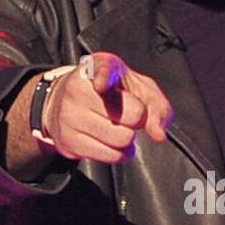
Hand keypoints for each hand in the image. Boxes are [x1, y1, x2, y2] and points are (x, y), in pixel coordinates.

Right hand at [44, 52, 174, 163]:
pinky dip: (120, 153)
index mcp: (97, 67)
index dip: (104, 78)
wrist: (65, 101)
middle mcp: (78, 90)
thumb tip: (159, 134)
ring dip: (128, 138)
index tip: (101, 85)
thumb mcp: (138, 87)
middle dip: (137, 119)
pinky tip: (111, 141)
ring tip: (117, 126)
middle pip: (132, 116)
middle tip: (125, 113)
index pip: (102, 72)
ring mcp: (70, 117)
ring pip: (122, 139)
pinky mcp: (69, 142)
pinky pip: (111, 156)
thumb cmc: (109, 92)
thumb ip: (157, 106)